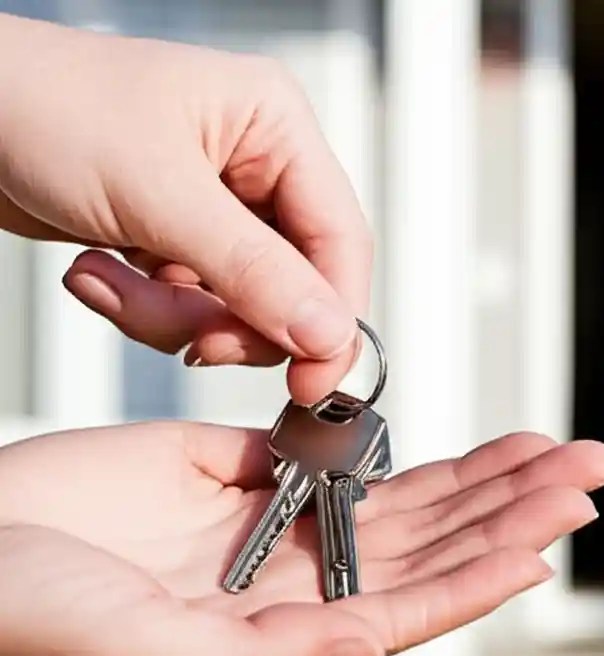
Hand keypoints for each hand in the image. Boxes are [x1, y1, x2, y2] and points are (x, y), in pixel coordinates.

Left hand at [0, 12, 372, 404]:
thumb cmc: (42, 106)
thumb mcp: (159, 194)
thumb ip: (254, 272)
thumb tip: (328, 334)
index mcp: (276, 126)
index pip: (341, 239)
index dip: (333, 317)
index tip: (314, 381)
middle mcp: (257, 165)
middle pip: (294, 284)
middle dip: (233, 320)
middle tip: (194, 339)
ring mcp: (216, 206)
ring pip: (240, 306)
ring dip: (172, 316)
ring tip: (111, 284)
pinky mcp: (176, 237)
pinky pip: (191, 306)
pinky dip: (143, 308)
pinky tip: (96, 271)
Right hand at [0, 423, 603, 655]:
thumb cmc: (27, 618)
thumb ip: (269, 653)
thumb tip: (376, 637)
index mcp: (279, 635)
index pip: (412, 604)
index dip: (485, 572)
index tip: (552, 540)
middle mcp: (292, 581)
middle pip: (433, 541)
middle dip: (516, 507)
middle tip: (594, 472)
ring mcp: (270, 522)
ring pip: (405, 495)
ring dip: (483, 473)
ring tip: (557, 451)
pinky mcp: (238, 465)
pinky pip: (338, 450)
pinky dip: (399, 443)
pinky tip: (460, 442)